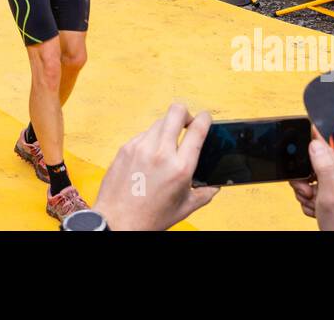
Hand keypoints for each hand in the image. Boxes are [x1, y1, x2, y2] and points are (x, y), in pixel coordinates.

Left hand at [93, 104, 218, 230]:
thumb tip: (215, 185)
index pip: (197, 129)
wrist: (118, 221)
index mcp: (180, 167)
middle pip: (176, 111)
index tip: (205, 118)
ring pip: (159, 121)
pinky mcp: (126, 148)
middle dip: (185, 114)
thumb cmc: (150, 217)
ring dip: (167, 128)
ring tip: (167, 144)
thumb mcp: (185, 207)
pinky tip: (150, 155)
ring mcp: (141, 147)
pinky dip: (150, 139)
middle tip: (186, 124)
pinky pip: (143, 134)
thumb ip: (204, 193)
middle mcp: (160, 153)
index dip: (204, 118)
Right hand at [288, 128, 333, 230]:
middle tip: (307, 189)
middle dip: (302, 177)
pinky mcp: (326, 197)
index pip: (322, 144)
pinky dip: (308, 202)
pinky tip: (315, 208)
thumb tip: (315, 144)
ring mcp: (331, 187)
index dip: (308, 140)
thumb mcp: (330, 194)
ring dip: (304, 192)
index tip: (296, 140)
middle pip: (310, 163)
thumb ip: (324, 168)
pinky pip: (308, 193)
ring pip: (307, 179)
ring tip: (313, 202)